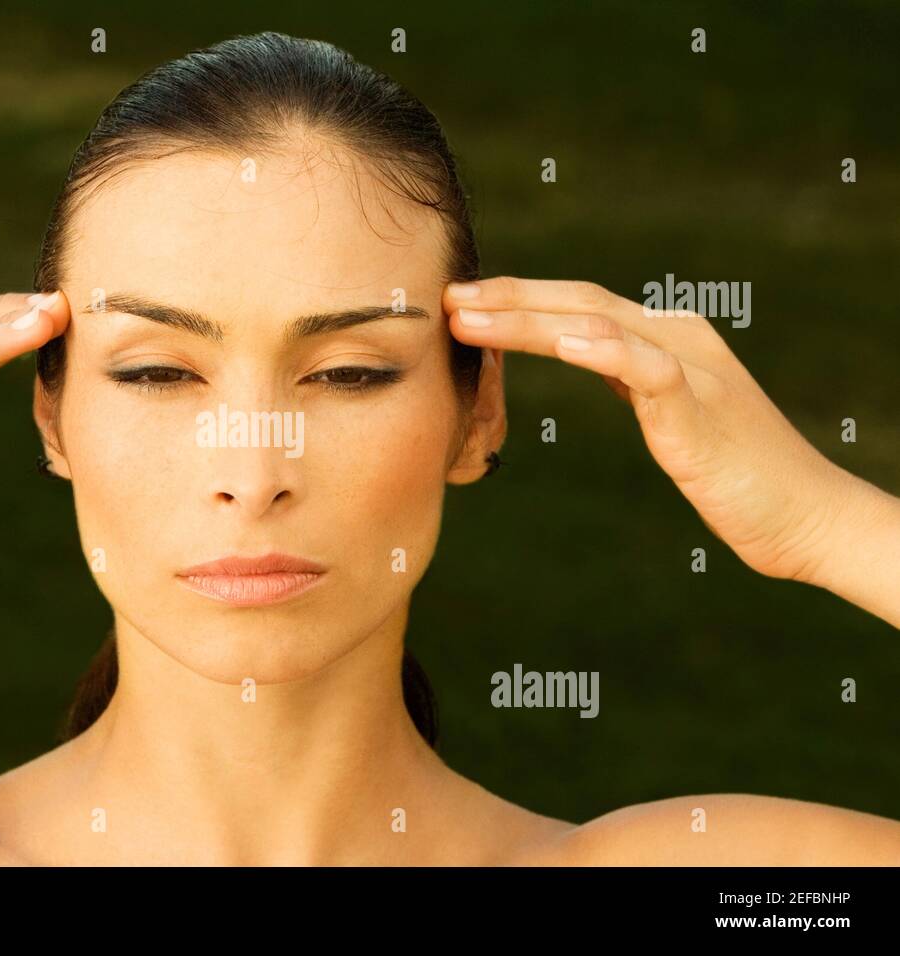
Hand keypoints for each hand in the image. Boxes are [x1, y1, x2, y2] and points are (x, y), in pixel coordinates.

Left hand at [443, 276, 852, 584]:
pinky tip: (563, 344)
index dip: (517, 300)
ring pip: (598, 325)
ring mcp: (692, 369)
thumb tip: (580, 351)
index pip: (577, 304)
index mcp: (663, 338)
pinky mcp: (702, 409)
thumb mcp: (667, 412)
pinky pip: (649, 371)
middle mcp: (676, 338)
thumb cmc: (734, 472)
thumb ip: (629, 377)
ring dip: (528, 319)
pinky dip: (606, 352)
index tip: (459, 303)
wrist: (806, 515)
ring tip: (471, 318)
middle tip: (445, 298)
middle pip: (578, 303)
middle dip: (507, 298)